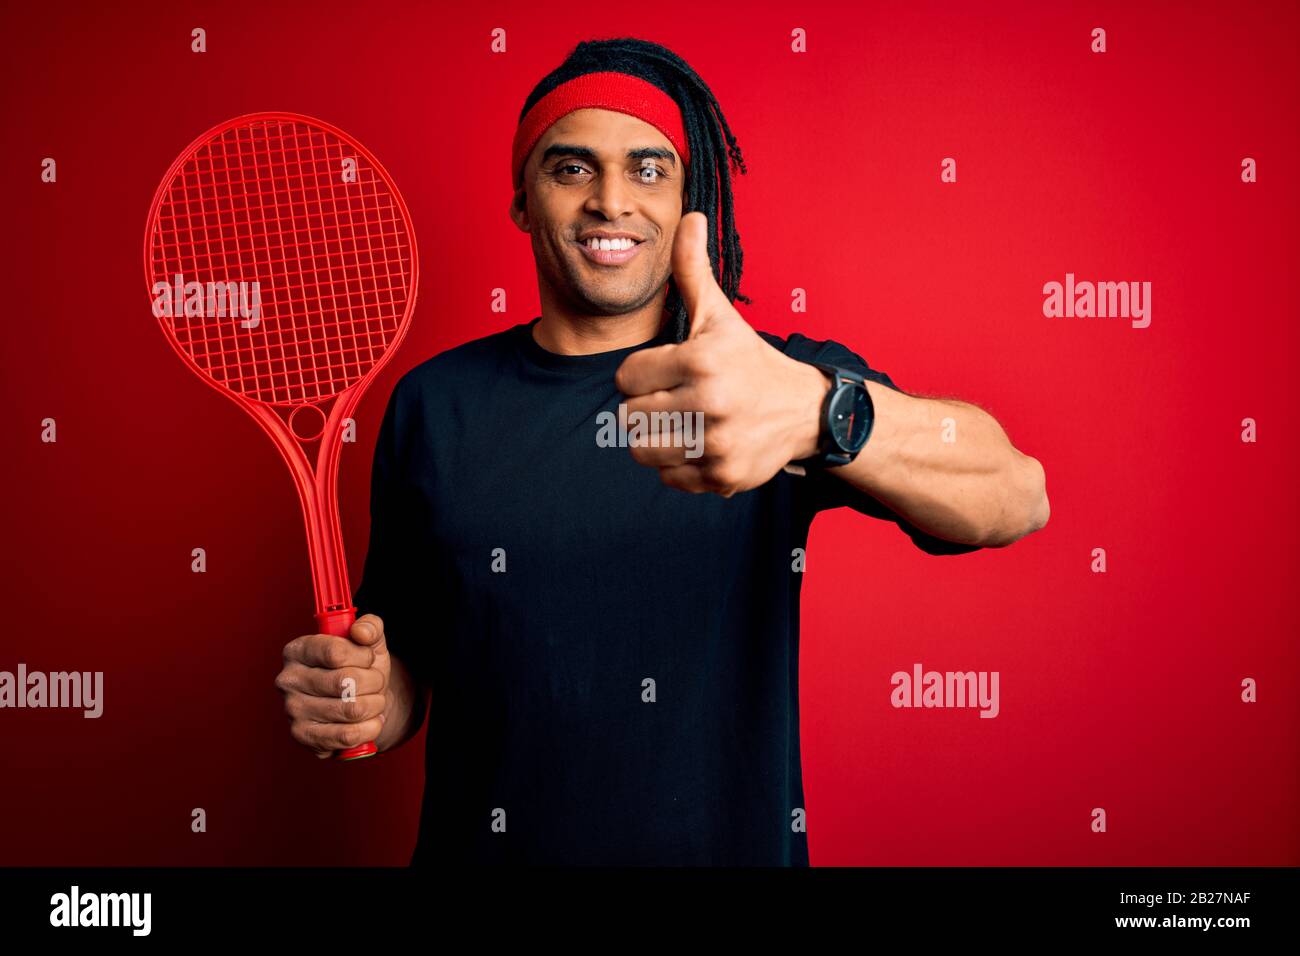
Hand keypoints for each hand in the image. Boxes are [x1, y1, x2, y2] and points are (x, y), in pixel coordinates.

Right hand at [275, 613, 389, 757]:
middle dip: (374, 682)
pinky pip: (348, 735)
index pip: (335, 652)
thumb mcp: (369, 643)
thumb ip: (370, 627)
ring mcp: (293, 710)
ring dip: (375, 705)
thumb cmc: (360, 670)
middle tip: (376, 682)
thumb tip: (362, 631)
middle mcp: (289, 680)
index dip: (362, 656)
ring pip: (352, 709)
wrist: (361, 704)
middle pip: (346, 681)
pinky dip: (370, 728)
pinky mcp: (304, 737)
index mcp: (298, 650)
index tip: (368, 658)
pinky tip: (369, 721)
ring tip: (373, 701)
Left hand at [614, 211, 829, 496]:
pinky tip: (700, 444)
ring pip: (642, 449)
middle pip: (629, 416)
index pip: (627, 377)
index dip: (642, 373)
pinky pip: (667, 477)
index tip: (667, 371)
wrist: (803, 411)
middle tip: (676, 398)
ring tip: (683, 422)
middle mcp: (710, 404)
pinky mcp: (723, 477)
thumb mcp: (719, 315)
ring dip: (656, 438)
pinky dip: (677, 465)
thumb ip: (692, 270)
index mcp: (701, 361)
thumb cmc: (748, 359)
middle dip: (647, 406)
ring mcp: (717, 444)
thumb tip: (689, 216)